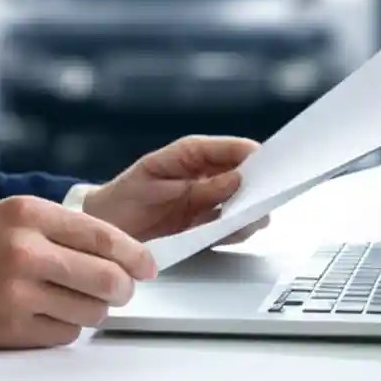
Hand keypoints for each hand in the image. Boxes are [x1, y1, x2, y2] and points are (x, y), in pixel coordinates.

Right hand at [0, 195, 156, 347]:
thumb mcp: (7, 214)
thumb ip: (59, 228)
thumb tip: (116, 253)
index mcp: (26, 213)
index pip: (103, 235)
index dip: (134, 254)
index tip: (146, 265)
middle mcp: (24, 250)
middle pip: (106, 278)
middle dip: (123, 287)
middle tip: (121, 288)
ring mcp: (16, 293)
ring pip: (91, 311)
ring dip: (94, 309)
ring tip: (76, 300)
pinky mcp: (8, 329)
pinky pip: (65, 335)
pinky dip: (67, 328)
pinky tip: (50, 314)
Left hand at [82, 135, 269, 244]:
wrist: (107, 226)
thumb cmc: (126, 193)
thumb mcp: (156, 173)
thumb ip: (197, 174)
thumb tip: (236, 178)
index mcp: (195, 155)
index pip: (235, 150)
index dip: (256, 155)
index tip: (274, 163)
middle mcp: (207, 178)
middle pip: (247, 178)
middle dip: (261, 185)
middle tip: (269, 194)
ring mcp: (209, 205)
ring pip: (245, 205)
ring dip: (252, 210)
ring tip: (254, 215)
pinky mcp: (206, 230)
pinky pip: (232, 230)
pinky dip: (238, 230)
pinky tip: (239, 230)